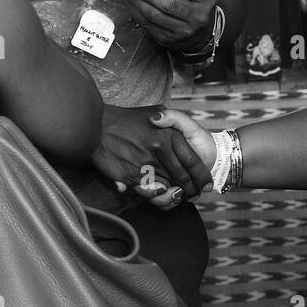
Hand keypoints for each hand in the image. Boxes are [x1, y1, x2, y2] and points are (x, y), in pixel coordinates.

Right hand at [91, 105, 210, 206]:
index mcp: (169, 135)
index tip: (207, 183)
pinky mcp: (131, 175)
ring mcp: (145, 164)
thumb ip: (172, 118)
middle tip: (195, 193)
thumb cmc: (128, 118)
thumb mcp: (155, 110)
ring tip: (180, 195)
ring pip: (168, 187)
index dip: (202, 175)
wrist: (98, 125)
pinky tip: (161, 192)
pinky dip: (157, 195)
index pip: (192, 161)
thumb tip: (181, 131)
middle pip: (183, 177)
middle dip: (192, 189)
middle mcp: (159, 150)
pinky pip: (150, 191)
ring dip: (176, 195)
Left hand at [118, 0, 216, 51]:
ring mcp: (184, 31)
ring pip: (155, 16)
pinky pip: (149, 25)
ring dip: (136, 2)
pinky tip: (130, 2)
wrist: (202, 31)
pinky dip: (136, 12)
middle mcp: (198, 16)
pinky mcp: (170, 40)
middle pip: (167, 3)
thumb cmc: (194, 1)